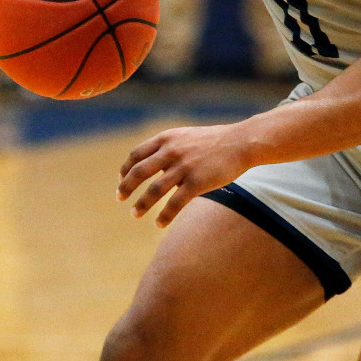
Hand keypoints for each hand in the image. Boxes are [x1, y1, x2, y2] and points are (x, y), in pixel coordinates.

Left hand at [119, 124, 252, 225]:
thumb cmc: (215, 141)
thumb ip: (169, 147)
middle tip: (120, 198)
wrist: (240, 142)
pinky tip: (159, 224)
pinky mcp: (197, 183)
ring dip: (141, 204)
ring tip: (134, 213)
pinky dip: (164, 215)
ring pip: (154, 190)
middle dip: (126, 187)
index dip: (126, 168)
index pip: (137, 155)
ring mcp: (184, 167)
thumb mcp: (186, 137)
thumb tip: (154, 162)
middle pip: (139, 173)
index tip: (121, 179)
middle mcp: (171, 152)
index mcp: (167, 139)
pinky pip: (174, 203)